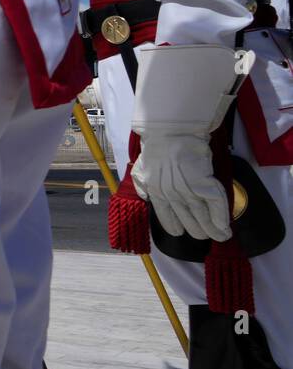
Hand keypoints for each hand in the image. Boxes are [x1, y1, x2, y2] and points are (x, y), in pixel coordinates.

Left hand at [129, 43, 242, 242]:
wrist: (170, 131)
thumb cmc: (157, 146)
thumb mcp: (143, 169)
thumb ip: (144, 184)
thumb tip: (145, 195)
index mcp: (155, 193)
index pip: (166, 218)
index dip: (177, 227)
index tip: (185, 232)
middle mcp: (171, 196)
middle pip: (187, 220)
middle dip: (199, 230)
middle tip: (207, 236)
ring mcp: (188, 190)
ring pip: (202, 216)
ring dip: (213, 229)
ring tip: (221, 237)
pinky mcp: (204, 183)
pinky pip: (215, 205)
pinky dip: (221, 218)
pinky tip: (225, 227)